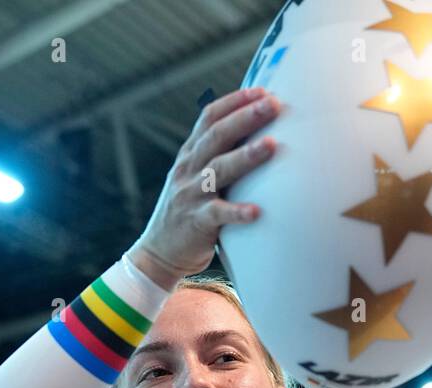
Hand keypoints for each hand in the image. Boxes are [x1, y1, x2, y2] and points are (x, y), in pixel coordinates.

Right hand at [128, 87, 280, 290]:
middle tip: (272, 105)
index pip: (209, 118)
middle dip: (245, 118)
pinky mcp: (196, 223)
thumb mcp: (195, 177)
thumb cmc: (188, 212)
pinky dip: (237, 212)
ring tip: (270, 145)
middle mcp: (188, 170)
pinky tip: (257, 211)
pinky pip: (218, 214)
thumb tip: (255, 134)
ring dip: (245, 156)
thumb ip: (217, 157)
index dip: (234, 102)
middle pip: (216, 136)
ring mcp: (190, 195)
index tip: (261, 91)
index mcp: (189, 155)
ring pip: (218, 170)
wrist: (158, 253)